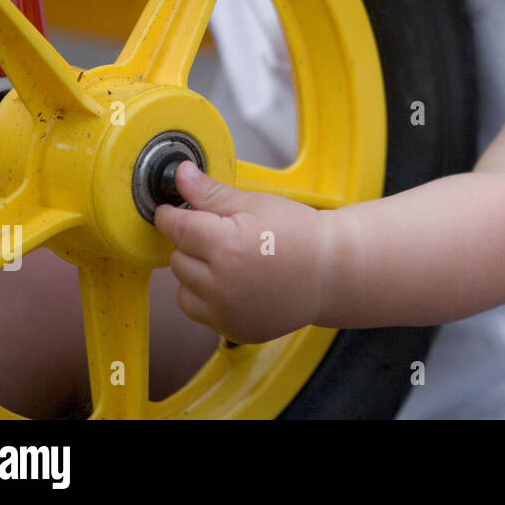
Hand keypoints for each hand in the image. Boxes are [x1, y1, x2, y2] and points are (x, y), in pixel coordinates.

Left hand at [154, 161, 330, 343]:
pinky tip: (232, 283)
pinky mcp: (231, 329)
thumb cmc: (300, 234)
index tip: (174, 210)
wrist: (331, 272)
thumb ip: (211, 193)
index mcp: (226, 246)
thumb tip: (180, 175)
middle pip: (177, 258)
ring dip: (195, 273)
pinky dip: (206, 297)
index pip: (176, 227)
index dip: (172, 215)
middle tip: (221, 235)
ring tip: (228, 261)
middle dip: (191, 244)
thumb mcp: (257, 203)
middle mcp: (221, 284)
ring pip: (182, 287)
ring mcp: (226, 311)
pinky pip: (198, 311)